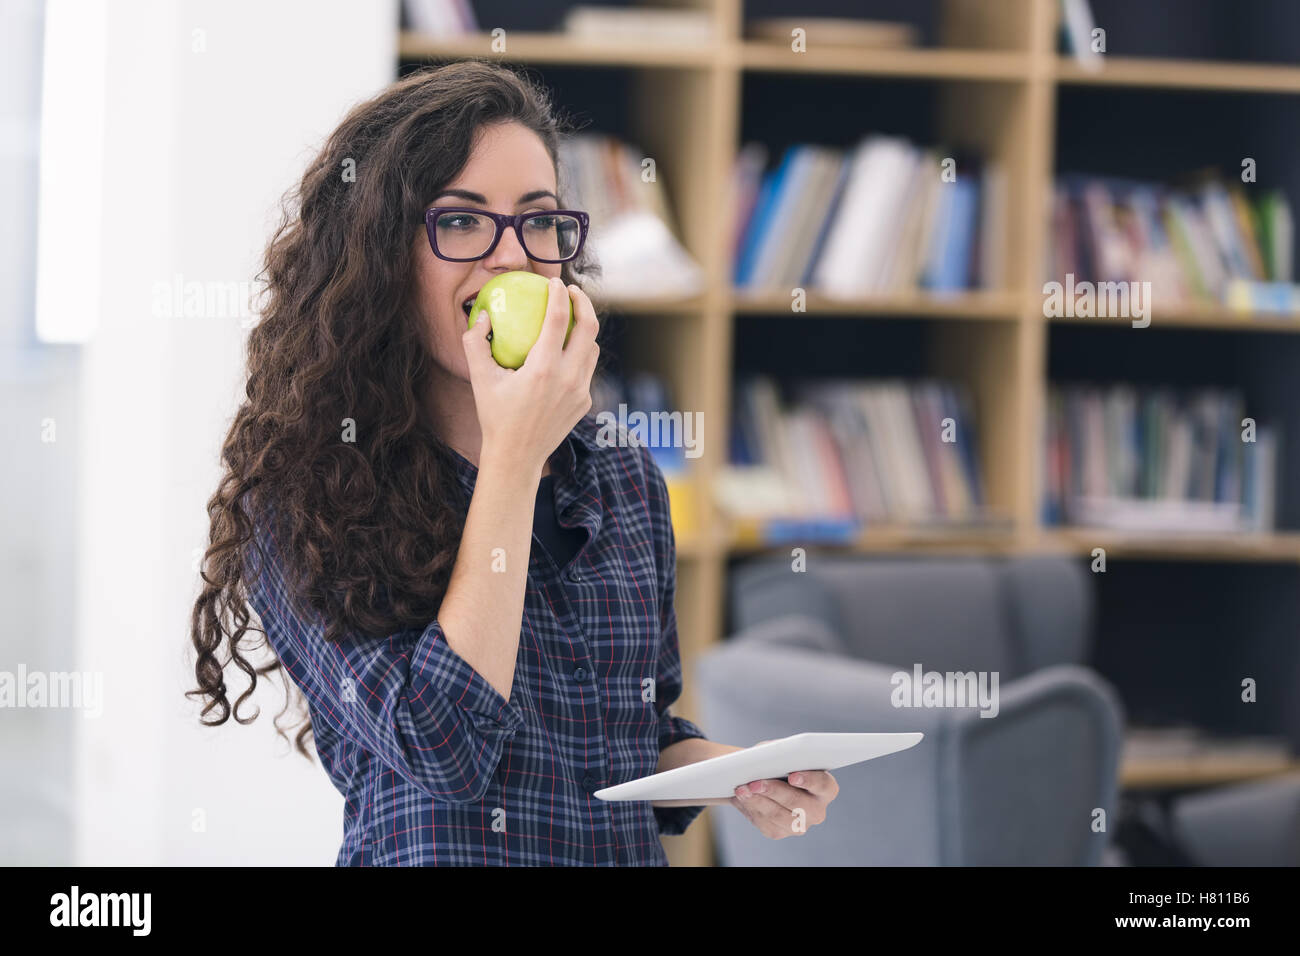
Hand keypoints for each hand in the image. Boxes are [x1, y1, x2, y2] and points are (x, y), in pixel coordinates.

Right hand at [463, 276, 598, 473]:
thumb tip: (484, 315)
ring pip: (592, 349)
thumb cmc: (495, 416)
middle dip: (584, 302)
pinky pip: (587, 369)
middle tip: (572, 291)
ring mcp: (581, 391)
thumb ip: (475, 343)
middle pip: (589, 328)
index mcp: (543, 369)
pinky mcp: (585, 402)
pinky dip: (579, 354)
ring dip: (584, 329)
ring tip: (570, 318)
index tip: (554, 281)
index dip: (559, 294)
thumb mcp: (479, 378)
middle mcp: (568, 378)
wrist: (517, 457)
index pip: (560, 319)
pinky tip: (565, 350)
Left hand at [730, 739, 838, 839]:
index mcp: (825, 787)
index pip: (823, 785)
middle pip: (798, 804)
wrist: (760, 777)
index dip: (809, 780)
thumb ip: (780, 751)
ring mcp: (799, 825)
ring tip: (742, 789)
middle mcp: (817, 810)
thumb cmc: (775, 760)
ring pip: (778, 815)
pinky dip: (751, 808)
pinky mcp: (779, 832)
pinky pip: (765, 823)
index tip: (793, 776)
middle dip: (775, 792)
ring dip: (758, 801)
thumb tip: (768, 757)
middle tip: (755, 783)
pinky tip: (741, 797)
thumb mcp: (779, 751)